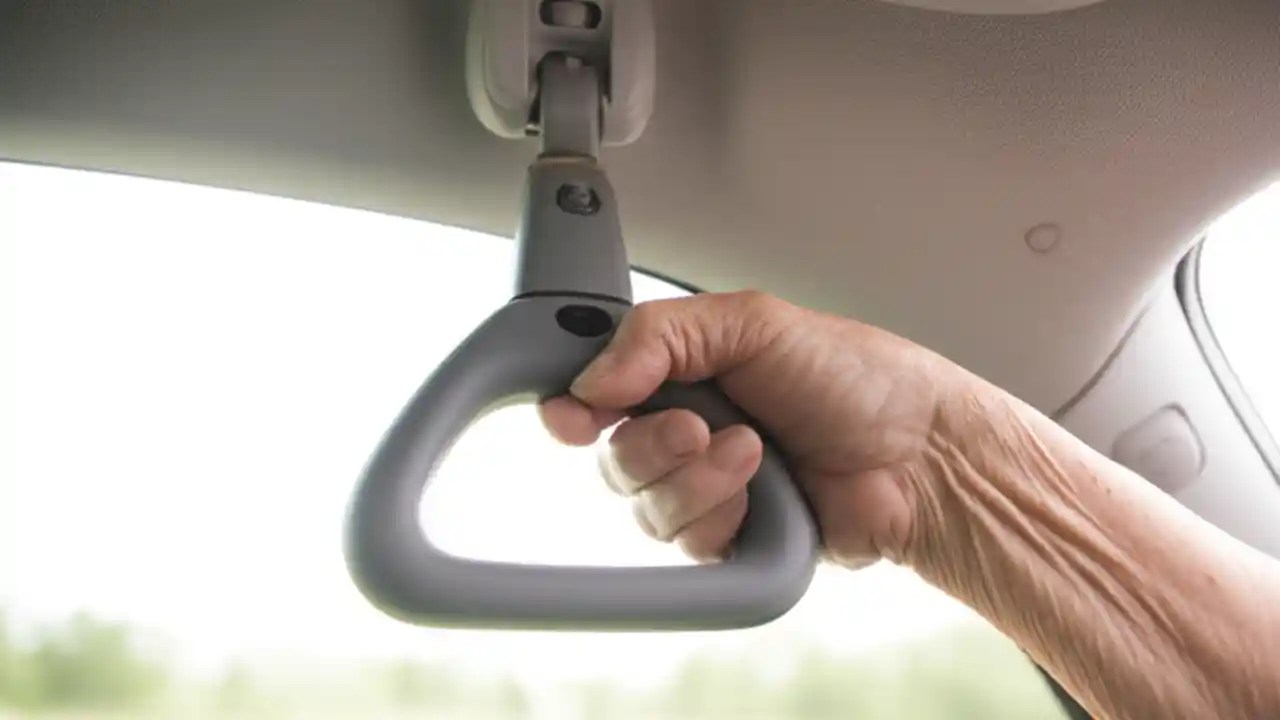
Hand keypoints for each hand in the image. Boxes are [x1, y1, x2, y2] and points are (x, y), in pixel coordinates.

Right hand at [539, 291, 963, 567]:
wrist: (922, 457)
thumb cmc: (860, 381)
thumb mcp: (755, 322)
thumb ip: (661, 334)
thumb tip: (592, 378)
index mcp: (688, 370)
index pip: (599, 387)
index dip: (575, 404)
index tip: (577, 415)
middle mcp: (690, 429)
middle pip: (612, 455)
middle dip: (649, 444)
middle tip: (698, 425)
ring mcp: (709, 487)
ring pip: (644, 504)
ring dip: (695, 480)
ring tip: (754, 454)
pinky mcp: (731, 539)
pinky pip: (686, 544)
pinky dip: (720, 516)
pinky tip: (763, 494)